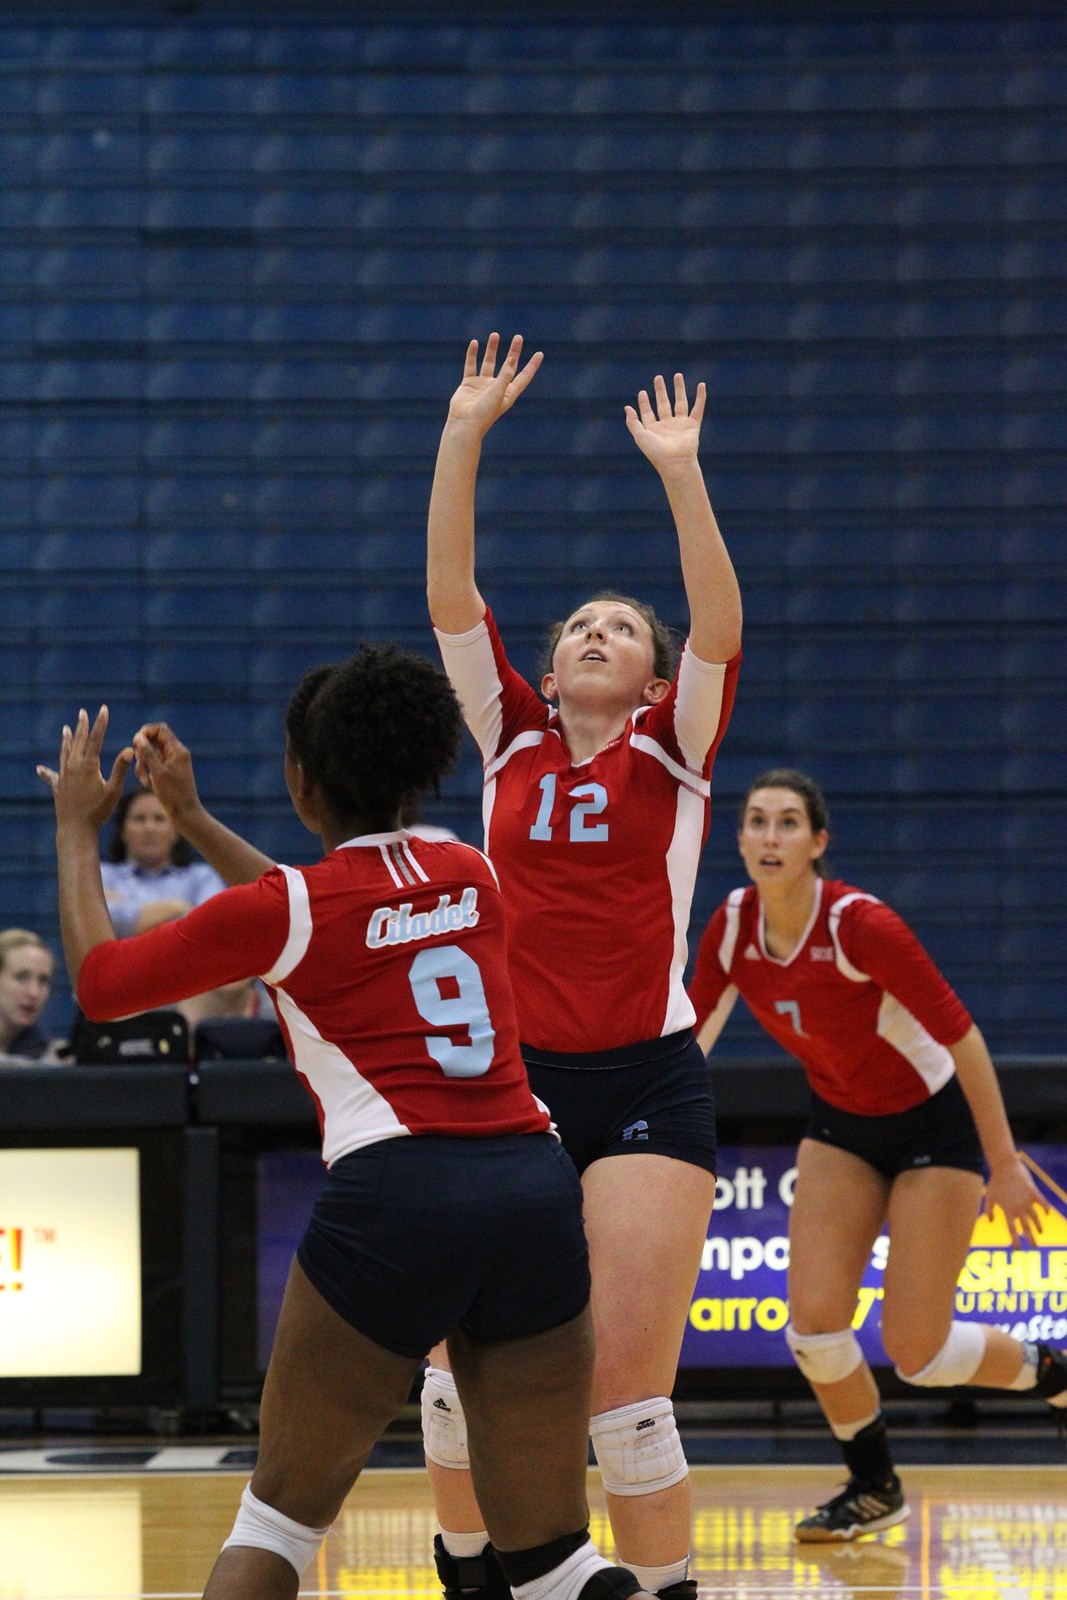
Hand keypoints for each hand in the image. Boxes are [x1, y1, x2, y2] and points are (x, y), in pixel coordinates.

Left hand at [36, 706, 131, 830]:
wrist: (76, 830)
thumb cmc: (98, 812)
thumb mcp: (113, 791)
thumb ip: (120, 769)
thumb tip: (130, 749)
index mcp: (88, 766)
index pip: (95, 739)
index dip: (100, 723)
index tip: (103, 709)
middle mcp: (73, 768)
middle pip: (78, 742)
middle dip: (82, 726)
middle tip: (83, 712)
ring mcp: (64, 777)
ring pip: (65, 754)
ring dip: (66, 741)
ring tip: (66, 729)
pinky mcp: (58, 788)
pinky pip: (52, 776)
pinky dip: (47, 772)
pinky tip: (40, 769)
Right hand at [131, 722, 200, 827]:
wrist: (185, 813)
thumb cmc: (173, 794)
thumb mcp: (158, 773)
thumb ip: (148, 753)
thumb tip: (139, 737)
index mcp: (177, 750)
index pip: (160, 729)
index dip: (145, 732)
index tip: (136, 743)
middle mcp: (176, 754)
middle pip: (153, 741)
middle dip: (142, 751)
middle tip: (140, 762)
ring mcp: (171, 763)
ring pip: (150, 754)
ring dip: (142, 764)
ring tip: (144, 779)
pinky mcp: (167, 773)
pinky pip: (152, 765)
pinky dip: (147, 772)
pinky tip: (147, 784)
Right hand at [445, 333, 542, 435]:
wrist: (464, 424)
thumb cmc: (484, 413)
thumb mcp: (498, 393)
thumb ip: (505, 375)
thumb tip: (513, 358)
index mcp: (508, 393)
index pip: (524, 377)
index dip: (532, 366)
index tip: (540, 353)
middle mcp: (497, 387)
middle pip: (508, 366)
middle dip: (513, 352)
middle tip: (518, 337)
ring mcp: (483, 385)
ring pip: (489, 363)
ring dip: (492, 349)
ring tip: (495, 335)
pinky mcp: (469, 384)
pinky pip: (471, 366)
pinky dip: (472, 355)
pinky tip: (474, 343)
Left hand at [625, 372, 705, 472]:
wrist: (675, 463)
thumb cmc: (656, 452)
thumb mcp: (640, 436)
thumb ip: (632, 422)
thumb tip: (627, 407)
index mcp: (654, 430)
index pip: (648, 412)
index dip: (644, 402)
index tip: (642, 392)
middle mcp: (667, 426)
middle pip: (663, 404)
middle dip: (660, 391)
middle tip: (658, 378)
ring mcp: (680, 425)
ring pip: (680, 403)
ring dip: (679, 389)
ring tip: (678, 375)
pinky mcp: (693, 425)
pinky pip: (698, 408)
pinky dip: (701, 397)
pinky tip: (701, 385)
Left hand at [983, 1154, 1045, 1246]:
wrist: (1005, 1165)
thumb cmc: (995, 1181)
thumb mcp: (989, 1196)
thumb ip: (988, 1209)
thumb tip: (990, 1221)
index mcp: (1007, 1210)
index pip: (1012, 1229)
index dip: (1015, 1240)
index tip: (1018, 1250)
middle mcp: (1018, 1207)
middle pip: (1026, 1227)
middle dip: (1030, 1238)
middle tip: (1035, 1247)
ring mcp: (1026, 1200)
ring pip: (1035, 1217)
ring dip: (1038, 1225)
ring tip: (1040, 1232)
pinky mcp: (1033, 1192)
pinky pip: (1042, 1202)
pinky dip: (1046, 1208)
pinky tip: (1048, 1213)